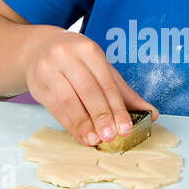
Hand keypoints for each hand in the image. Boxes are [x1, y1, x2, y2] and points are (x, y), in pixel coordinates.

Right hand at [18, 26, 157, 146]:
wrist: (38, 49)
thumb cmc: (76, 60)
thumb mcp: (100, 67)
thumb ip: (123, 91)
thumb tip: (150, 113)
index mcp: (88, 49)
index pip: (106, 82)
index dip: (117, 107)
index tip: (125, 128)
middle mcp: (66, 56)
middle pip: (87, 91)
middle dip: (101, 116)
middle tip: (111, 136)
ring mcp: (48, 70)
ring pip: (69, 101)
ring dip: (84, 124)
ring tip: (95, 140)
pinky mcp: (37, 86)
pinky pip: (55, 109)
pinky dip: (70, 125)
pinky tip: (81, 135)